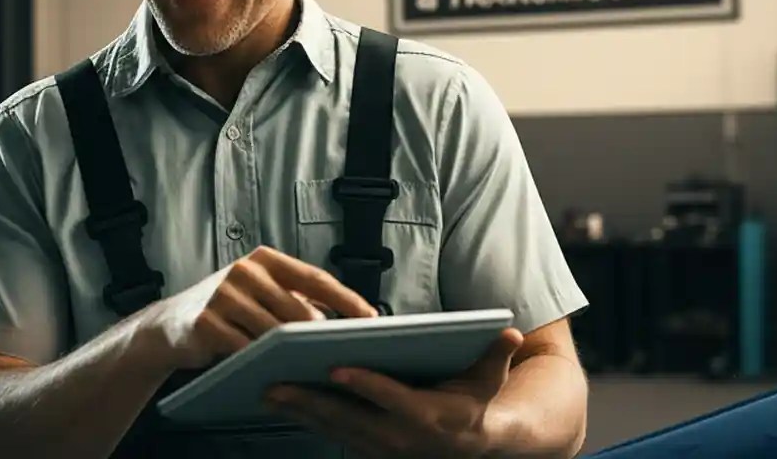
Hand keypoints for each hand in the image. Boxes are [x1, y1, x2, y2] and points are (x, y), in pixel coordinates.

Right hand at [141, 246, 377, 370]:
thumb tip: (338, 320)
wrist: (170, 325)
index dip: (346, 299)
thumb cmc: (226, 308)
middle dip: (321, 334)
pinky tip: (274, 372)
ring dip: (293, 352)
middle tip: (343, 352)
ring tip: (314, 367)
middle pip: (297, 308)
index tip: (371, 318)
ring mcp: (224, 295)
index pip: (315, 278)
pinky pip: (245, 348)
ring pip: (274, 331)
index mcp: (265, 260)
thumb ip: (293, 298)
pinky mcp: (207, 322)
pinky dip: (262, 362)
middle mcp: (245, 271)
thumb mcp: (260, 292)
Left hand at [264, 327, 524, 458]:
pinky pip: (331, 434)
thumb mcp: (488, 379)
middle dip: (311, 402)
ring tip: (266, 390)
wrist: (471, 448)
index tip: (336, 367)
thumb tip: (510, 330)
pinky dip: (305, 419)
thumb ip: (494, 355)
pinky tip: (279, 403)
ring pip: (334, 429)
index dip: (365, 385)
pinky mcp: (367, 451)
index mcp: (429, 416)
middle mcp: (401, 439)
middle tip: (275, 383)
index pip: (392, 400)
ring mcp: (381, 449)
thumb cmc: (474, 402)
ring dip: (299, 411)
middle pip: (349, 419)